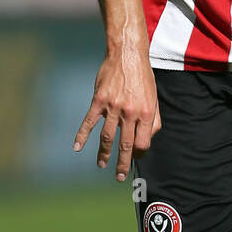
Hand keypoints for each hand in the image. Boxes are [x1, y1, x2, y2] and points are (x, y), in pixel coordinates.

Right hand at [73, 49, 159, 180]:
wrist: (127, 54)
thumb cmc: (142, 77)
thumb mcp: (154, 97)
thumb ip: (153, 120)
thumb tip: (147, 139)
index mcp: (146, 112)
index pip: (142, 142)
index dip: (138, 152)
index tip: (133, 157)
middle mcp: (130, 112)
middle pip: (125, 144)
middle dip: (122, 163)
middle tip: (119, 176)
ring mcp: (113, 107)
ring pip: (107, 137)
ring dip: (104, 154)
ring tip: (102, 165)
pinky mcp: (99, 101)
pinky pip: (89, 122)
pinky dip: (82, 136)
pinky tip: (77, 147)